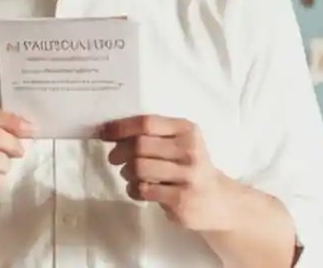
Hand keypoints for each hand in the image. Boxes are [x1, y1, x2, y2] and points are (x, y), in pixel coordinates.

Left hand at [101, 115, 237, 232]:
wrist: (218, 200)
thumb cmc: (190, 167)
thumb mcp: (180, 143)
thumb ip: (153, 135)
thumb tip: (111, 130)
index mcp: (186, 130)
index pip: (147, 122)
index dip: (121, 127)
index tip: (103, 131)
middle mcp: (189, 150)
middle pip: (140, 145)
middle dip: (119, 151)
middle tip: (114, 158)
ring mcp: (187, 175)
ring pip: (139, 168)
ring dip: (126, 172)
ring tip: (129, 174)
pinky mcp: (180, 198)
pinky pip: (144, 190)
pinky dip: (133, 189)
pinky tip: (138, 189)